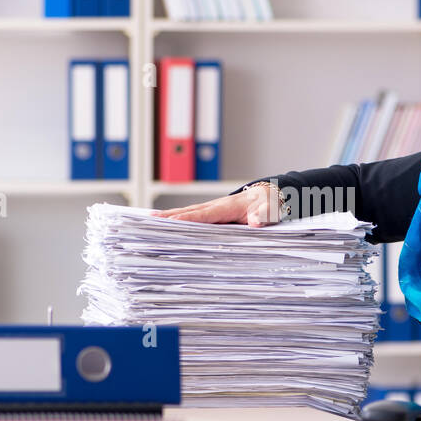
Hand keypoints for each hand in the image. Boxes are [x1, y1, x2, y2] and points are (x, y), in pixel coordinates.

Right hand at [151, 182, 284, 226]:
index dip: (188, 219)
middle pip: (189, 212)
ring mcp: (213, 209)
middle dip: (170, 216)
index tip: (171, 222)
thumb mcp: (271, 210)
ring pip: (188, 213)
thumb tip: (254, 221)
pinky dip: (178, 219)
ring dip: (169, 217)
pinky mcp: (213, 214)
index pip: (204, 214)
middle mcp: (217, 206)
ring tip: (149, 222)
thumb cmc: (270, 204)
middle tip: (149, 220)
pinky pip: (193, 217)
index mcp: (228, 206)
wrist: (271, 195)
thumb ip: (263, 215)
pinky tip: (166, 224)